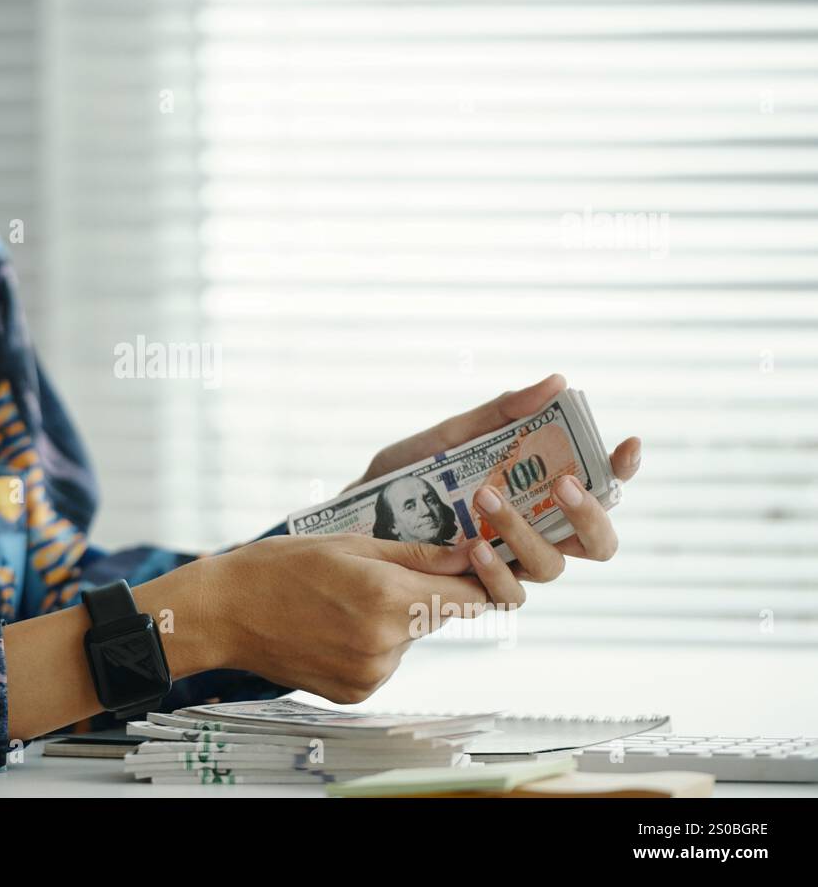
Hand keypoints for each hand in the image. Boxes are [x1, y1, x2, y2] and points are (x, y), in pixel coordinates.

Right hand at [203, 533, 504, 703]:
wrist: (225, 613)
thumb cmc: (280, 567)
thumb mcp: (348, 544)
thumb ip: (415, 555)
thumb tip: (468, 555)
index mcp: (387, 597)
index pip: (468, 597)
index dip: (472, 578)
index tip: (462, 564)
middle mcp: (385, 643)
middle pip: (438, 616)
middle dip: (421, 593)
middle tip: (377, 574)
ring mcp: (370, 674)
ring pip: (409, 639)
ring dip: (393, 620)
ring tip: (342, 601)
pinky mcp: (356, 692)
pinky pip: (384, 662)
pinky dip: (371, 644)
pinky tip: (333, 626)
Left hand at [349, 373, 641, 583]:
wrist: (350, 521)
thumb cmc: (403, 478)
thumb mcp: (447, 438)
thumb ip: (499, 414)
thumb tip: (556, 382)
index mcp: (535, 493)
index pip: (598, 485)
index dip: (621, 470)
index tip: (627, 445)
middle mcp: (534, 533)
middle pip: (597, 541)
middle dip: (591, 514)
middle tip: (564, 483)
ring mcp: (510, 565)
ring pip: (553, 566)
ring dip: (526, 531)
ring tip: (488, 498)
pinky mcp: (478, 593)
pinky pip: (509, 594)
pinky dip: (497, 570)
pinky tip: (473, 546)